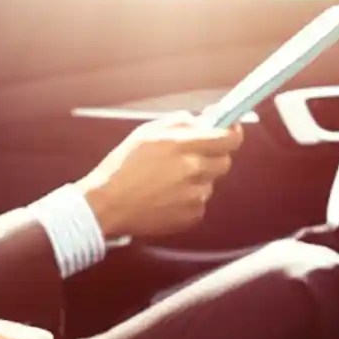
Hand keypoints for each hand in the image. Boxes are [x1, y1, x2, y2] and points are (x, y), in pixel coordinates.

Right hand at [77, 112, 243, 239]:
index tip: (231, 128)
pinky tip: (164, 198)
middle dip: (212, 157)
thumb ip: (180, 123)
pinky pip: (199, 203)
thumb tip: (204, 121)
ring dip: (196, 180)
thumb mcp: (147, 133)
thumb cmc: (121, 167)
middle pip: (224, 162)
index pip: (229, 138)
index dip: (233, 131)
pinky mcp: (191, 216)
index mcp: (183, 145)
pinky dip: (187, 200)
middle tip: (192, 157)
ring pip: (209, 183)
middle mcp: (193, 170)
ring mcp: (194, 196)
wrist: (105, 206)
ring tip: (166, 182)